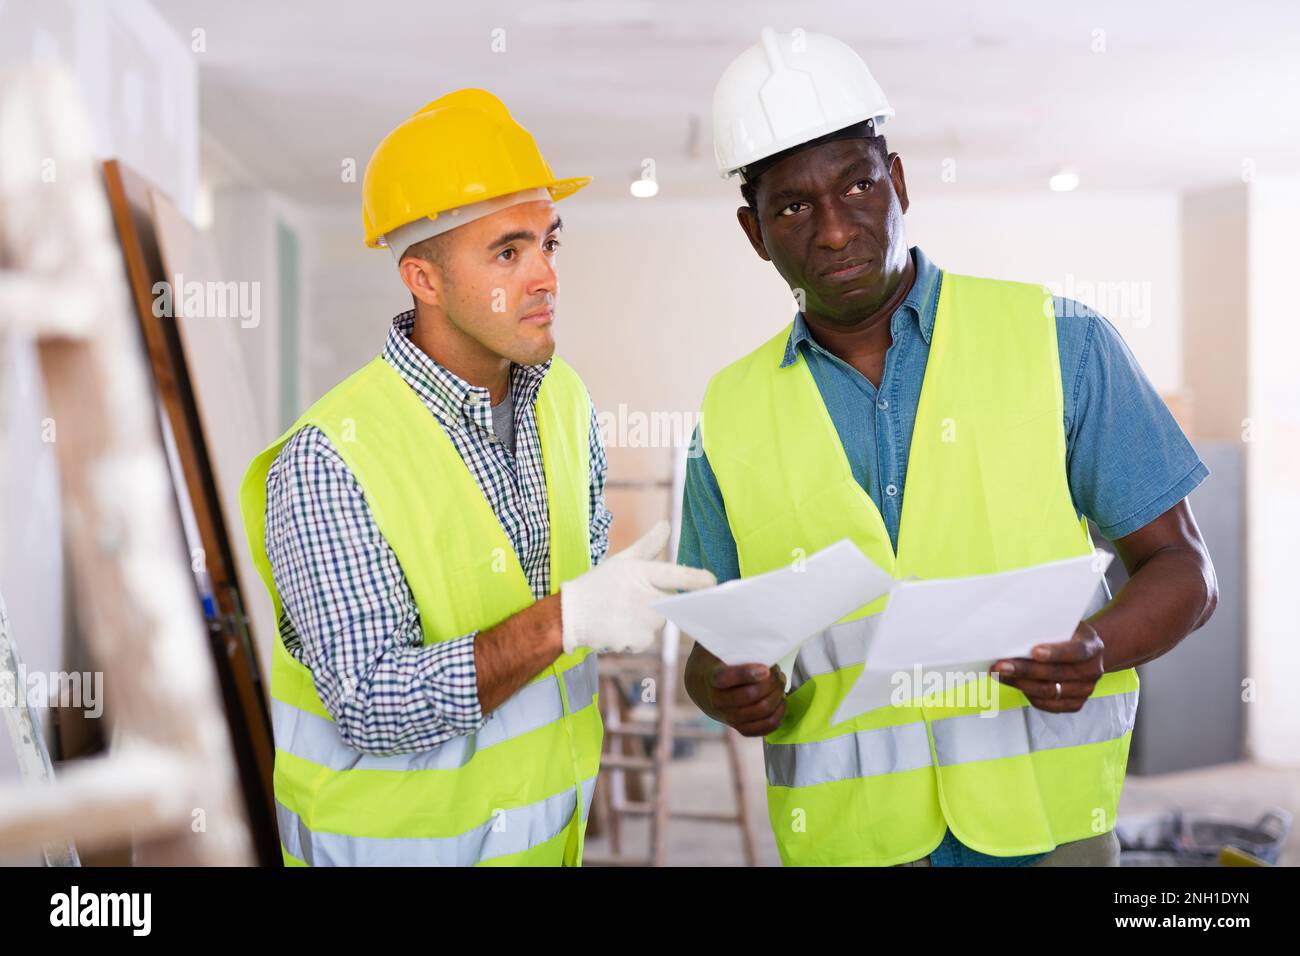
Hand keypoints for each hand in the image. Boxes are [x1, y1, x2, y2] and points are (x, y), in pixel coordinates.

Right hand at [559, 520, 714, 653]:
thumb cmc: (598, 584)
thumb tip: (666, 525)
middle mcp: (645, 597)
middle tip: (629, 598)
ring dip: (644, 621)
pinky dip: (634, 636)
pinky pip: (646, 640)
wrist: (570, 615)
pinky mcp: (636, 641)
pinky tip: (616, 626)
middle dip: (654, 601)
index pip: (676, 574)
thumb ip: (649, 546)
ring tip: (619, 612)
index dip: (696, 579)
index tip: (713, 582)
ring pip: (657, 623)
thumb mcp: (623, 560)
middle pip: (668, 602)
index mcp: (642, 573)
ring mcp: (641, 621)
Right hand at [703, 659, 786, 736]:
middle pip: (751, 695)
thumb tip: (767, 652)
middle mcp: (717, 701)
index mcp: (712, 678)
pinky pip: (765, 727)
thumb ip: (739, 650)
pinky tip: (781, 701)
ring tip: (780, 683)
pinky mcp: (740, 728)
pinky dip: (778, 714)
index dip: (747, 673)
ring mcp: (728, 717)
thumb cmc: (719, 664)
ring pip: (761, 710)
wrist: (702, 687)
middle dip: (771, 682)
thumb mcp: (721, 652)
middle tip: (777, 671)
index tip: (765, 668)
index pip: (726, 678)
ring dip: (777, 694)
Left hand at [991, 620, 1104, 712]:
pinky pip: (1048, 704)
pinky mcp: (1075, 703)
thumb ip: (1049, 627)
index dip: (1055, 653)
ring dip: (1021, 683)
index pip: (1076, 651)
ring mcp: (1085, 690)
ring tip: (1000, 674)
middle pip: (1057, 674)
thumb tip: (1018, 628)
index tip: (1034, 651)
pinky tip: (1013, 684)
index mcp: (1093, 647)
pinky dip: (1028, 695)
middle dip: (1025, 670)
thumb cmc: (1068, 634)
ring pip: (1049, 691)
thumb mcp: (1065, 623)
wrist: (1083, 651)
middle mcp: (1092, 671)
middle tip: (1001, 665)